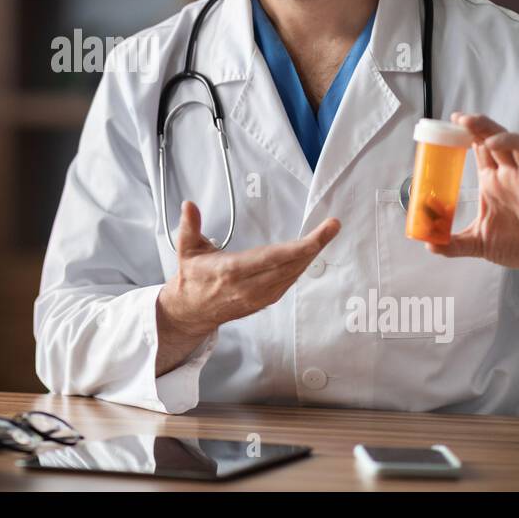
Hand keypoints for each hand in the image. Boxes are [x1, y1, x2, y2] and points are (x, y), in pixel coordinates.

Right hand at [158, 201, 340, 338]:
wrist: (191, 311)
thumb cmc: (192, 277)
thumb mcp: (186, 249)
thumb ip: (189, 226)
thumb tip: (189, 205)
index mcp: (231, 271)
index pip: (272, 259)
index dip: (298, 248)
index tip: (317, 236)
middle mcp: (249, 287)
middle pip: (289, 267)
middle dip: (314, 246)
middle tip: (332, 226)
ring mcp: (258, 297)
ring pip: (292, 275)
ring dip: (310, 256)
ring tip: (325, 234)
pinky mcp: (264, 302)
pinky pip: (288, 283)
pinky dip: (301, 267)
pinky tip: (309, 254)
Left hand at [427, 112, 518, 277]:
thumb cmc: (517, 246)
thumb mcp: (478, 244)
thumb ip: (453, 243)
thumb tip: (428, 244)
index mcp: (493, 180)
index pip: (480, 147)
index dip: (469, 131)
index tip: (453, 120)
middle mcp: (512, 175)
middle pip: (498, 138)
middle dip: (482, 126)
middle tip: (463, 120)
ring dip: (507, 139)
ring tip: (489, 142)